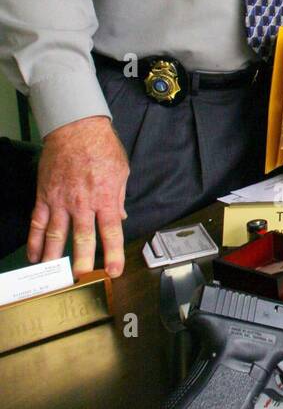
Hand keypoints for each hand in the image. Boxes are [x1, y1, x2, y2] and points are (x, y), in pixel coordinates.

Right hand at [28, 116, 128, 277]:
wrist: (75, 128)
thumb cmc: (101, 147)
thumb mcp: (121, 172)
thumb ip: (119, 198)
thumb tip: (121, 217)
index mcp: (105, 198)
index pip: (111, 232)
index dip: (113, 254)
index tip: (113, 271)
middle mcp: (82, 203)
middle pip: (83, 239)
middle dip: (83, 263)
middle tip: (81, 280)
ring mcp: (61, 201)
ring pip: (57, 236)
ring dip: (55, 259)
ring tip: (54, 277)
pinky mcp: (44, 196)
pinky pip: (38, 223)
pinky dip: (35, 242)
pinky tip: (35, 257)